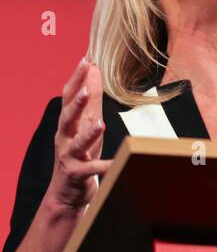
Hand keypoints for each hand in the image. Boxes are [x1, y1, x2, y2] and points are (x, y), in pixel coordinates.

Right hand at [44, 57, 111, 212]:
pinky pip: (92, 169)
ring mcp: (70, 156)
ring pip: (76, 143)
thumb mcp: (86, 124)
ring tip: (100, 124)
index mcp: (67, 123)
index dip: (76, 78)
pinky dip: (105, 166)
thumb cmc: (80, 153)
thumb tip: (94, 71)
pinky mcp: (77, 173)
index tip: (85, 60)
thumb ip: (91, 100)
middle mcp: (65, 137)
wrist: (67, 191)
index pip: (69, 97)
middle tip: (86, 88)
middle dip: (77, 103)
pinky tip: (117, 162)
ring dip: (88, 133)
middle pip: (67, 117)